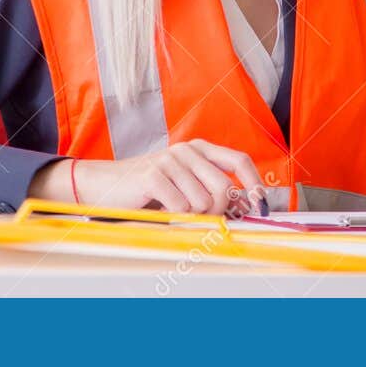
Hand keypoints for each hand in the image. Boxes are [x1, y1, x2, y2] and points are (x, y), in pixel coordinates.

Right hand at [72, 140, 266, 215]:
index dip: (254, 183)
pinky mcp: (153, 175)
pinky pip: (180, 207)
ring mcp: (170, 160)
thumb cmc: (148, 189)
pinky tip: (159, 208)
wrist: (104, 185)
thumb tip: (245, 205)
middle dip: (216, 212)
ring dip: (190, 215)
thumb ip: (212, 190)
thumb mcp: (184, 185)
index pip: (239, 160)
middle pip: (223, 188)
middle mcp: (187, 150)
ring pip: (203, 202)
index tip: (261, 204)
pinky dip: (173, 216)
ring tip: (172, 208)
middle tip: (198, 217)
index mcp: (199, 149)